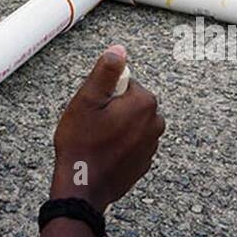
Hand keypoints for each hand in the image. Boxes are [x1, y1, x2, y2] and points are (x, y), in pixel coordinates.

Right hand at [49, 45, 164, 212]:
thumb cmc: (82, 144)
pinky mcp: (144, 162)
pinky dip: (120, 144)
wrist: (82, 186)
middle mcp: (155, 123)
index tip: (94, 108)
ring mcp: (151, 145)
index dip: (105, 93)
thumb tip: (119, 50)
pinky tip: (102, 152)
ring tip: (96, 139)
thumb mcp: (87, 100)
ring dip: (117, 126)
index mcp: (144, 103)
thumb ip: (106, 72)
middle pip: (131, 102)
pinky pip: (132, 142)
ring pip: (131, 122)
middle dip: (113, 108)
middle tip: (92, 123)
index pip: (126, 83)